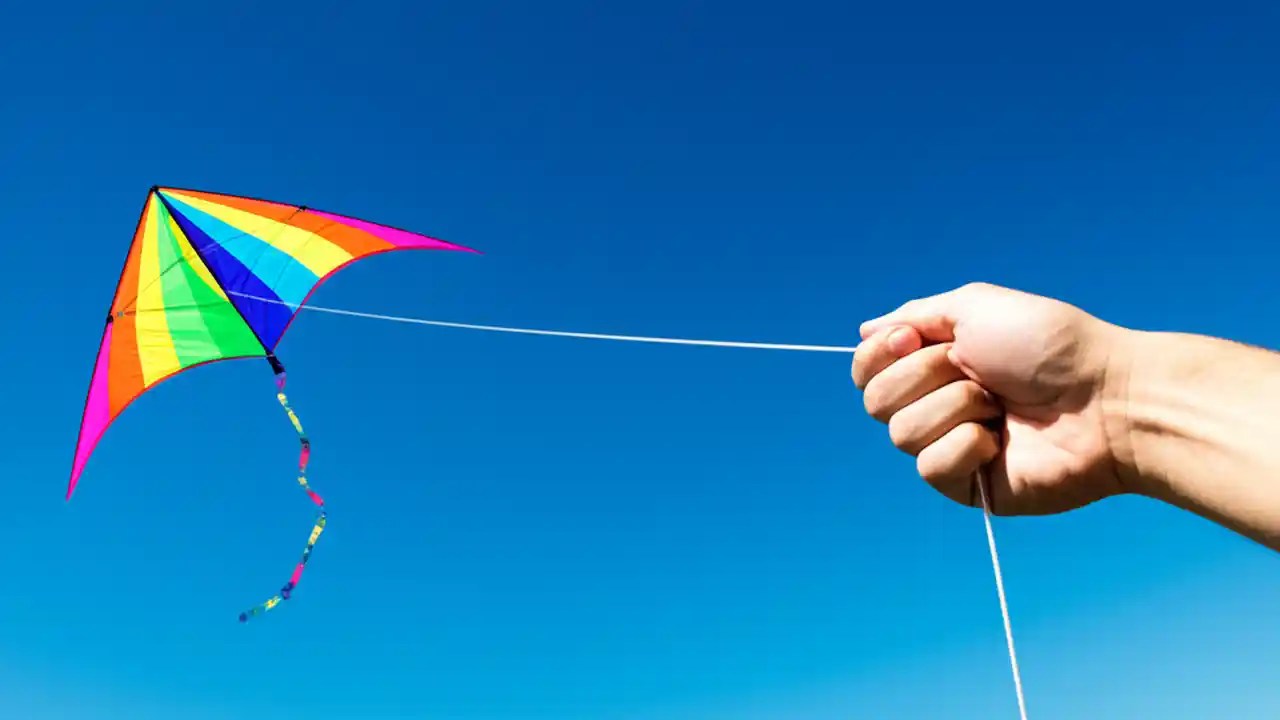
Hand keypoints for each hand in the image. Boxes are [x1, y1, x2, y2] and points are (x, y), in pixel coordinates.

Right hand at [851, 282, 1132, 514]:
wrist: (1105, 399)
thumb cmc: (1050, 346)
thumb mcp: (975, 306)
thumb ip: (915, 314)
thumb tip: (866, 330)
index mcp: (936, 361)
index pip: (868, 367)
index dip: (878, 354)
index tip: (912, 339)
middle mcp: (937, 403)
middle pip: (875, 400)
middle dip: (922, 376)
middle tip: (976, 371)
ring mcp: (951, 445)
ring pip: (901, 433)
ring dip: (953, 408)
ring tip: (999, 406)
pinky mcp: (968, 485)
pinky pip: (930, 467)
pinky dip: (964, 446)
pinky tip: (1000, 441)